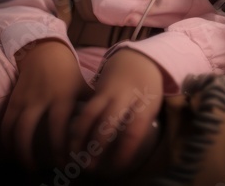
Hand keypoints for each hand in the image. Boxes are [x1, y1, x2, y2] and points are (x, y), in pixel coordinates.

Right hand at [0, 39, 88, 171]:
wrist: (45, 52)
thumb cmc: (68, 73)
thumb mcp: (83, 87)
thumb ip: (93, 107)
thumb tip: (105, 130)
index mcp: (62, 96)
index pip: (57, 126)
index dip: (59, 147)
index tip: (65, 163)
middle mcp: (40, 98)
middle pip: (28, 131)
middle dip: (30, 154)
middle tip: (39, 171)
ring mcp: (24, 99)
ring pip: (13, 129)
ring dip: (16, 151)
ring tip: (25, 166)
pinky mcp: (13, 100)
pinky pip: (5, 124)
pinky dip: (6, 141)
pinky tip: (12, 153)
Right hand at [67, 49, 164, 175]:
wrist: (136, 58)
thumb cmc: (147, 88)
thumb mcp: (151, 105)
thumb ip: (139, 124)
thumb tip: (123, 151)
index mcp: (144, 102)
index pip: (135, 129)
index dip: (125, 150)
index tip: (118, 166)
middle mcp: (125, 96)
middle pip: (109, 121)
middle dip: (97, 144)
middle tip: (90, 166)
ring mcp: (108, 91)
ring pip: (91, 113)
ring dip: (80, 136)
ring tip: (74, 154)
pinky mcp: (96, 90)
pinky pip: (86, 109)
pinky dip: (79, 127)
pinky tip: (72, 141)